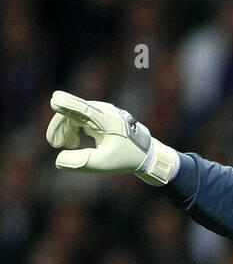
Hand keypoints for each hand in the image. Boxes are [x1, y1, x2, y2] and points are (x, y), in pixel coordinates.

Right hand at [46, 91, 177, 185]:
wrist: (146, 153)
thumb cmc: (127, 158)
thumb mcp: (105, 163)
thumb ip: (82, 162)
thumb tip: (59, 160)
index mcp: (106, 120)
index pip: (83, 109)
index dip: (68, 104)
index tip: (55, 100)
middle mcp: (103, 111)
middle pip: (73, 112)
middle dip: (60, 127)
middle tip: (54, 144)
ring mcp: (101, 112)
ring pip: (75, 115)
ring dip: (66, 129)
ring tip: (66, 145)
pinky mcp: (100, 115)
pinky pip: (81, 117)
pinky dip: (73, 129)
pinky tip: (74, 142)